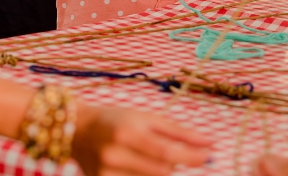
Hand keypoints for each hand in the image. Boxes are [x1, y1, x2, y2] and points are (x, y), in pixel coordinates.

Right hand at [72, 105, 211, 175]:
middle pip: (161, 172)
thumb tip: (209, 143)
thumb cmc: (116, 120)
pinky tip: (144, 167)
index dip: (191, 157)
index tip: (209, 155)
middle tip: (184, 157)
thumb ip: (178, 131)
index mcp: (126, 133)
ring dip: (162, 173)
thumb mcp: (146, 118)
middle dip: (178, 166)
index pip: (165, 153)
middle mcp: (114, 155)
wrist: (78, 130)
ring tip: (156, 158)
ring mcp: (107, 174)